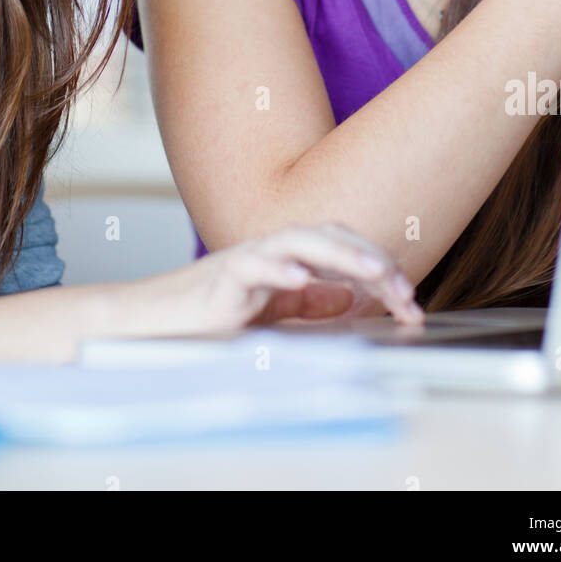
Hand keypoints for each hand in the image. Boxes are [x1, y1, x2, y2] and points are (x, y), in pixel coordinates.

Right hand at [127, 224, 423, 337]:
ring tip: (375, 273)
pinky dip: (277, 270)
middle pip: (330, 237)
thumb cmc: (206, 317)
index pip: (343, 249)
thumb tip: (350, 295)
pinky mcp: (220, 280)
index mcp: (287, 256)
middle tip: (407, 291)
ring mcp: (245, 260)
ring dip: (341, 255)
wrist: (149, 324)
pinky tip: (300, 280)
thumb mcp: (272, 312)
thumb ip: (309, 302)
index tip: (410, 304)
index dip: (381, 270)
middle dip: (373, 261)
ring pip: (298, 240)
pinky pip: (251, 267)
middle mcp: (270, 249)